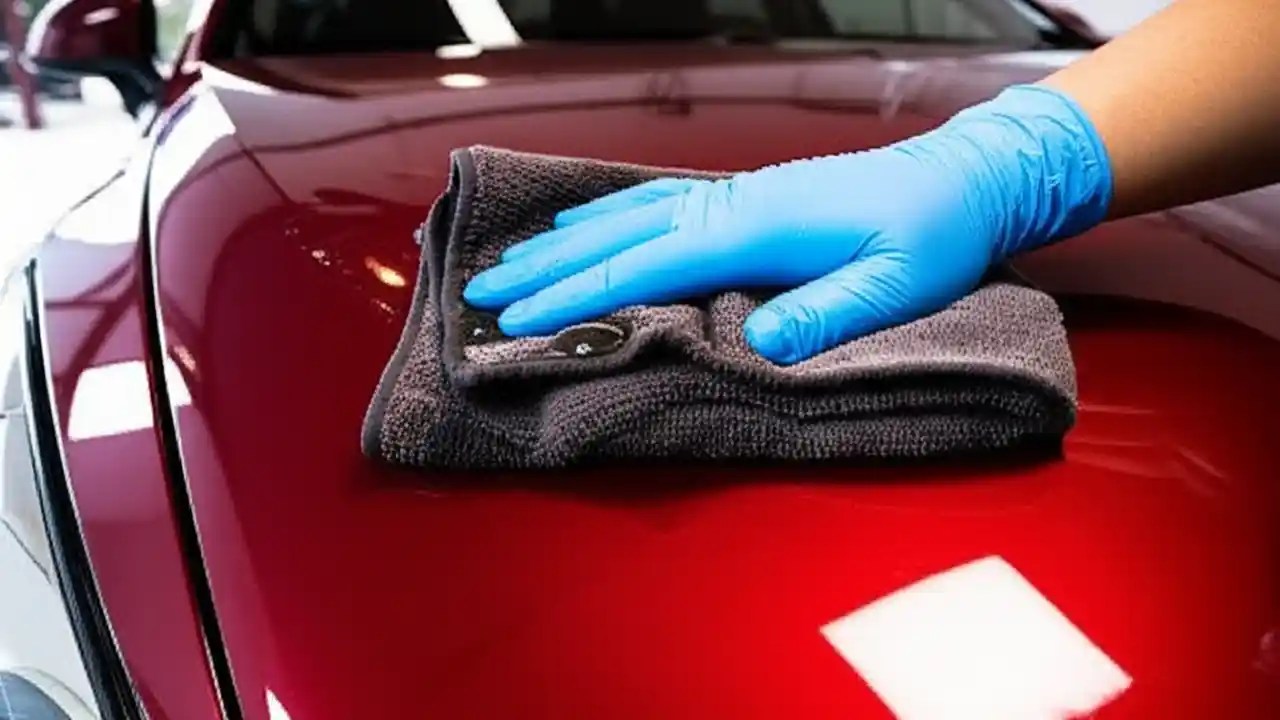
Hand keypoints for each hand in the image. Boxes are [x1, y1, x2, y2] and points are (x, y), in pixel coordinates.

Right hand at [464, 85, 1111, 363]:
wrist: (960, 180)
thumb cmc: (932, 235)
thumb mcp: (898, 285)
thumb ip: (827, 313)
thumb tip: (758, 344)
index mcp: (758, 228)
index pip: (649, 266)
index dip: (582, 295)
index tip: (524, 319)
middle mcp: (732, 204)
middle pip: (620, 236)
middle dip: (547, 269)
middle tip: (481, 294)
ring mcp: (733, 196)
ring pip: (629, 215)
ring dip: (564, 242)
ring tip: (509, 262)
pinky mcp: (742, 198)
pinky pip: (656, 202)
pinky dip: (607, 215)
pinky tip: (582, 224)